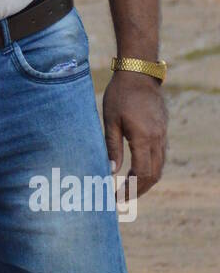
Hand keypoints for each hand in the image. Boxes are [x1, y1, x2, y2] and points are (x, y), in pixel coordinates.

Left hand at [102, 69, 166, 196]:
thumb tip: (111, 171)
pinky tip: (138, 171)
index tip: (117, 198)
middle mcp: (157, 139)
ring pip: (160, 167)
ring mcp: (163, 134)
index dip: (130, 189)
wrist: (139, 73)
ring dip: (146, 181)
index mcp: (143, 138)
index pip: (141, 174)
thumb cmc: (120, 95)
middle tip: (123, 199)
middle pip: (153, 175)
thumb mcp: (110, 120)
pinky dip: (151, 168)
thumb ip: (111, 147)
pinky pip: (161, 156)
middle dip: (139, 190)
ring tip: (129, 189)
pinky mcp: (163, 130)